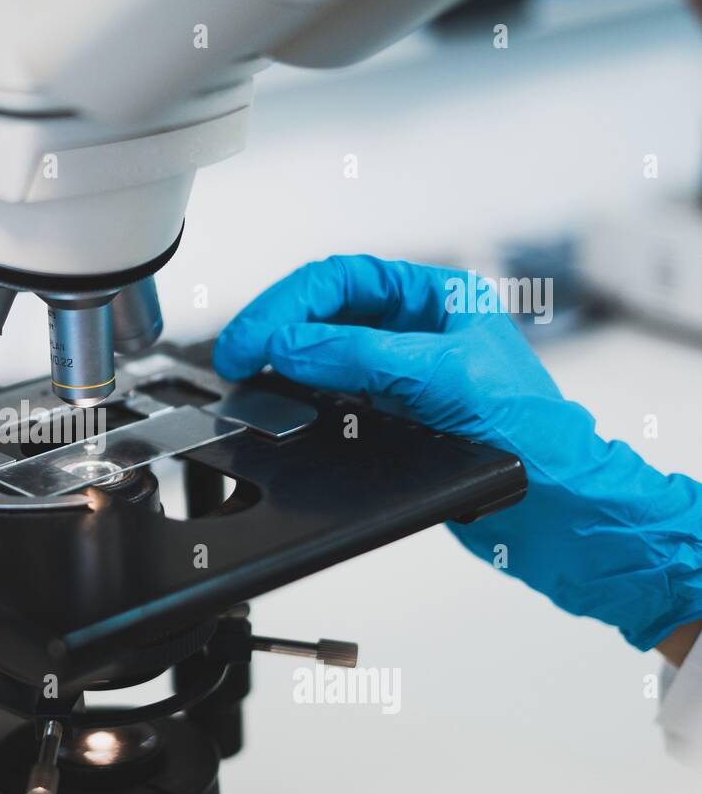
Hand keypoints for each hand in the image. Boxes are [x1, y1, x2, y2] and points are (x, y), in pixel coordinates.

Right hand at [214, 254, 701, 650]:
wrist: (560, 513)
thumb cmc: (533, 435)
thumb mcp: (441, 377)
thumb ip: (358, 356)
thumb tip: (287, 344)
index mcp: (436, 298)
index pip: (342, 280)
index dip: (287, 304)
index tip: (250, 339)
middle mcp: (413, 332)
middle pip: (322, 312)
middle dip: (273, 328)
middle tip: (233, 359)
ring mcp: (398, 376)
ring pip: (320, 353)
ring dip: (280, 362)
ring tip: (246, 379)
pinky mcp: (389, 420)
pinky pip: (329, 397)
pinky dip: (297, 400)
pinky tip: (279, 407)